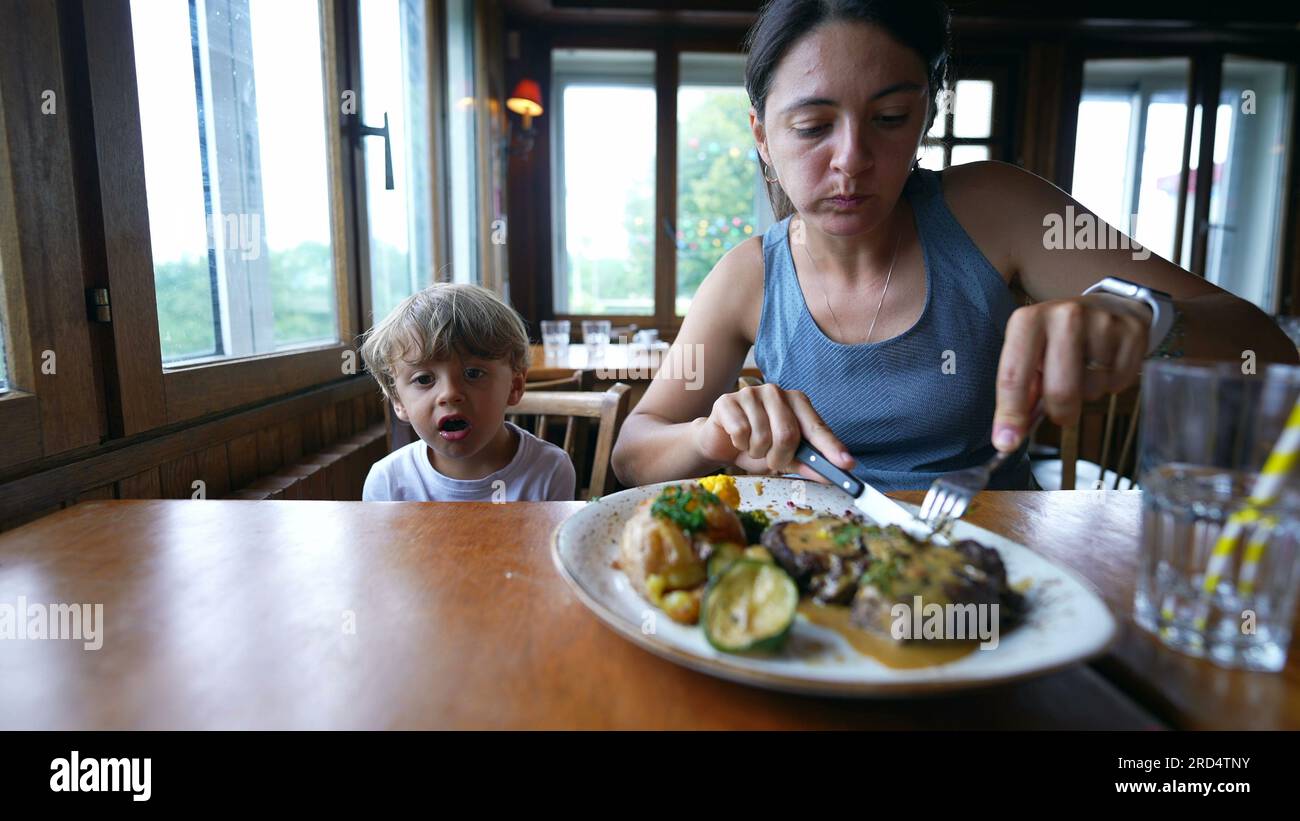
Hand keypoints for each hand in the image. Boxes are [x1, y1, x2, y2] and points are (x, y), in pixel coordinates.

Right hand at [691, 383, 856, 481]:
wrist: (719, 442)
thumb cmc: (756, 447)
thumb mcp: (784, 458)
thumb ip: (805, 463)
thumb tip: (827, 474)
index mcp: (796, 402)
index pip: (817, 427)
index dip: (831, 447)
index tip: (846, 465)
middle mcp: (776, 392)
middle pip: (788, 434)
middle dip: (779, 458)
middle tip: (771, 461)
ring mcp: (751, 393)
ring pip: (763, 437)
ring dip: (757, 453)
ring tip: (751, 447)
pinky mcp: (728, 401)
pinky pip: (741, 432)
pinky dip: (740, 445)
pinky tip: (736, 439)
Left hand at [992, 294, 1150, 451]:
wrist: (1108, 306)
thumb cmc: (1059, 338)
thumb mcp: (1031, 355)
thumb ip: (1021, 393)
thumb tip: (1009, 437)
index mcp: (1028, 320)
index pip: (1014, 376)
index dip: (1010, 414)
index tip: (1006, 443)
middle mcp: (1064, 316)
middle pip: (1059, 391)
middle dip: (1059, 412)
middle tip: (1061, 410)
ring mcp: (1102, 322)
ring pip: (1092, 390)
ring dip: (1086, 395)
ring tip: (1084, 372)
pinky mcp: (1132, 333)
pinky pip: (1119, 383)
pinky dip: (1110, 385)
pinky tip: (1105, 366)